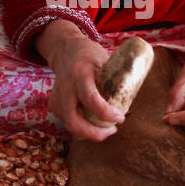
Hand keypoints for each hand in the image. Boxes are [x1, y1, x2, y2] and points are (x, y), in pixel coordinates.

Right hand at [36, 20, 125, 141]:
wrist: (66, 51)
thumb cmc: (90, 56)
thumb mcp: (105, 61)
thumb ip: (115, 80)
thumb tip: (130, 103)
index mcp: (79, 74)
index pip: (90, 99)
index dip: (106, 113)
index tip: (120, 118)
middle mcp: (65, 88)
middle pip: (73, 122)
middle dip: (94, 134)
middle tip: (112, 131)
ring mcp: (56, 98)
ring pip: (70, 126)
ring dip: (90, 132)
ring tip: (106, 127)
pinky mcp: (54, 105)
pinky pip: (68, 123)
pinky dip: (82, 127)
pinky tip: (93, 121)